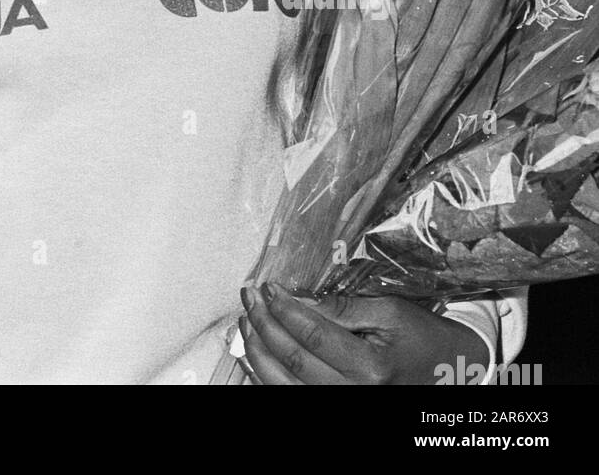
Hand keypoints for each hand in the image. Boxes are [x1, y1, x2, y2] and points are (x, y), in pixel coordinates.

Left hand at [239, 283, 484, 384]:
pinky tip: (254, 356)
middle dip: (264, 324)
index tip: (267, 286)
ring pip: (284, 385)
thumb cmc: (423, 338)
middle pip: (294, 359)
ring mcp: (344, 408)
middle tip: (249, 296)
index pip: (313, 334)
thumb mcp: (390, 312)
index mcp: (371, 367)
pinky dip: (266, 379)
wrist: (451, 374)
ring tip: (246, 322)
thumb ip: (342, 308)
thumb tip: (297, 299)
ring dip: (258, 351)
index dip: (284, 308)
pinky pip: (292, 399)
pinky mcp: (338, 412)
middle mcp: (355, 394)